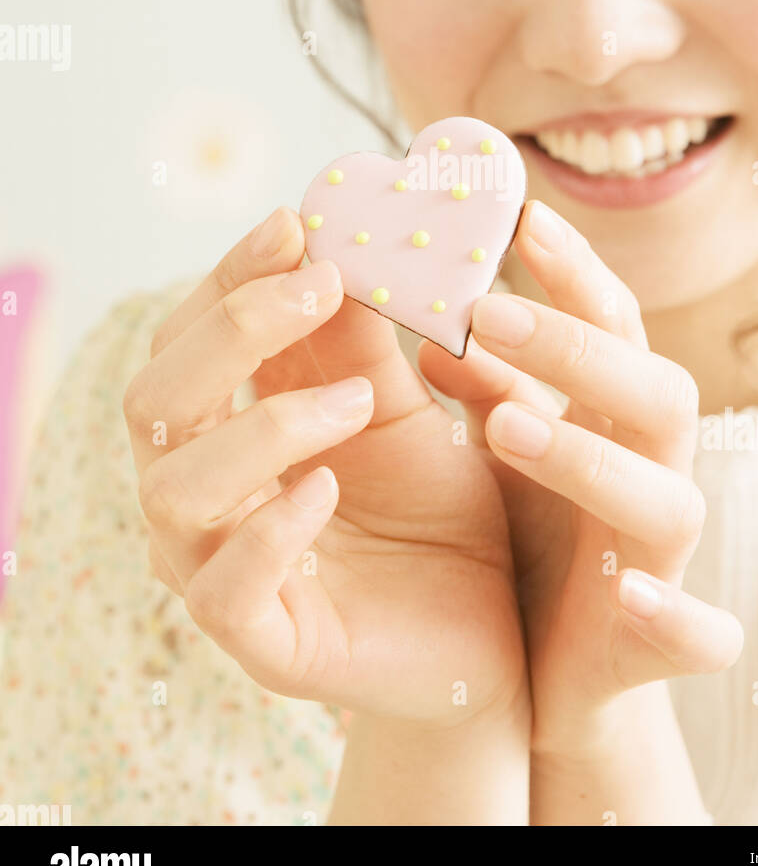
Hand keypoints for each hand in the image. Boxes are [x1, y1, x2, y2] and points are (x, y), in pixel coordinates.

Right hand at [123, 206, 525, 727]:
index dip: (232, 273)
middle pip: (155, 397)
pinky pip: (224, 589)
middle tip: (322, 284)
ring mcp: (219, 569)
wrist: (493, 631)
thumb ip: (365, 341)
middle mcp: (206, 493)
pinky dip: (270, 528)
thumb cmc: (438, 514)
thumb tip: (339, 241)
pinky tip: (328, 488)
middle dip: (235, 328)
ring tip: (358, 400)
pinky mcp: (261, 643)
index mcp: (230, 426)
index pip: (189, 335)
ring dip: (265, 424)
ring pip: (175, 488)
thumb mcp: (406, 410)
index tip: (295, 222)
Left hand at [418, 199, 742, 752]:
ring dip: (594, 461)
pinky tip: (628, 594)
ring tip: (506, 429)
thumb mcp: (511, 450)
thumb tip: (442, 326)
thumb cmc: (538, 534)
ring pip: (669, 501)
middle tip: (487, 311)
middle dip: (578, 351)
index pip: (613, 329)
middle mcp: (654, 475)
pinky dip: (676, 616)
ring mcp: (661, 559)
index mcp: (617, 421)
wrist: (552, 669)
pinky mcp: (659, 645)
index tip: (523, 219)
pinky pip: (699, 633)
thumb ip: (490, 385)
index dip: (577, 274)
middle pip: (655, 393)